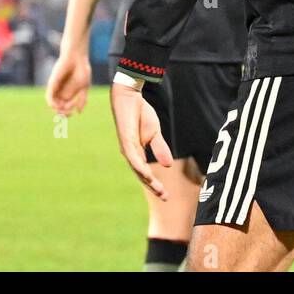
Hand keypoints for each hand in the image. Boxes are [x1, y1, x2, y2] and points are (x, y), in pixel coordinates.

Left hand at [45, 47, 91, 114]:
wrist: (77, 57)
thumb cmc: (82, 70)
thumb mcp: (85, 88)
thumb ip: (82, 100)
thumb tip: (78, 112)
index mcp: (69, 94)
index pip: (65, 108)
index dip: (69, 112)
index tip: (75, 108)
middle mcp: (61, 92)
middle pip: (58, 108)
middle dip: (63, 113)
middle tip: (69, 112)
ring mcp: (56, 89)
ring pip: (53, 105)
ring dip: (58, 110)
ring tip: (65, 108)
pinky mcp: (52, 84)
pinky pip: (49, 97)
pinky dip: (52, 103)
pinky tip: (57, 105)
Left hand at [110, 81, 172, 199]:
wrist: (129, 96)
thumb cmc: (140, 114)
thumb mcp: (154, 134)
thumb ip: (160, 149)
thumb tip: (167, 165)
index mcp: (136, 153)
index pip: (146, 173)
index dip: (155, 184)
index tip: (166, 195)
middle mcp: (130, 153)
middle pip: (141, 175)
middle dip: (153, 187)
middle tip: (165, 197)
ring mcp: (127, 148)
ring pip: (137, 169)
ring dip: (148, 180)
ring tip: (159, 190)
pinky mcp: (126, 141)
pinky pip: (133, 158)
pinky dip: (139, 167)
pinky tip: (146, 175)